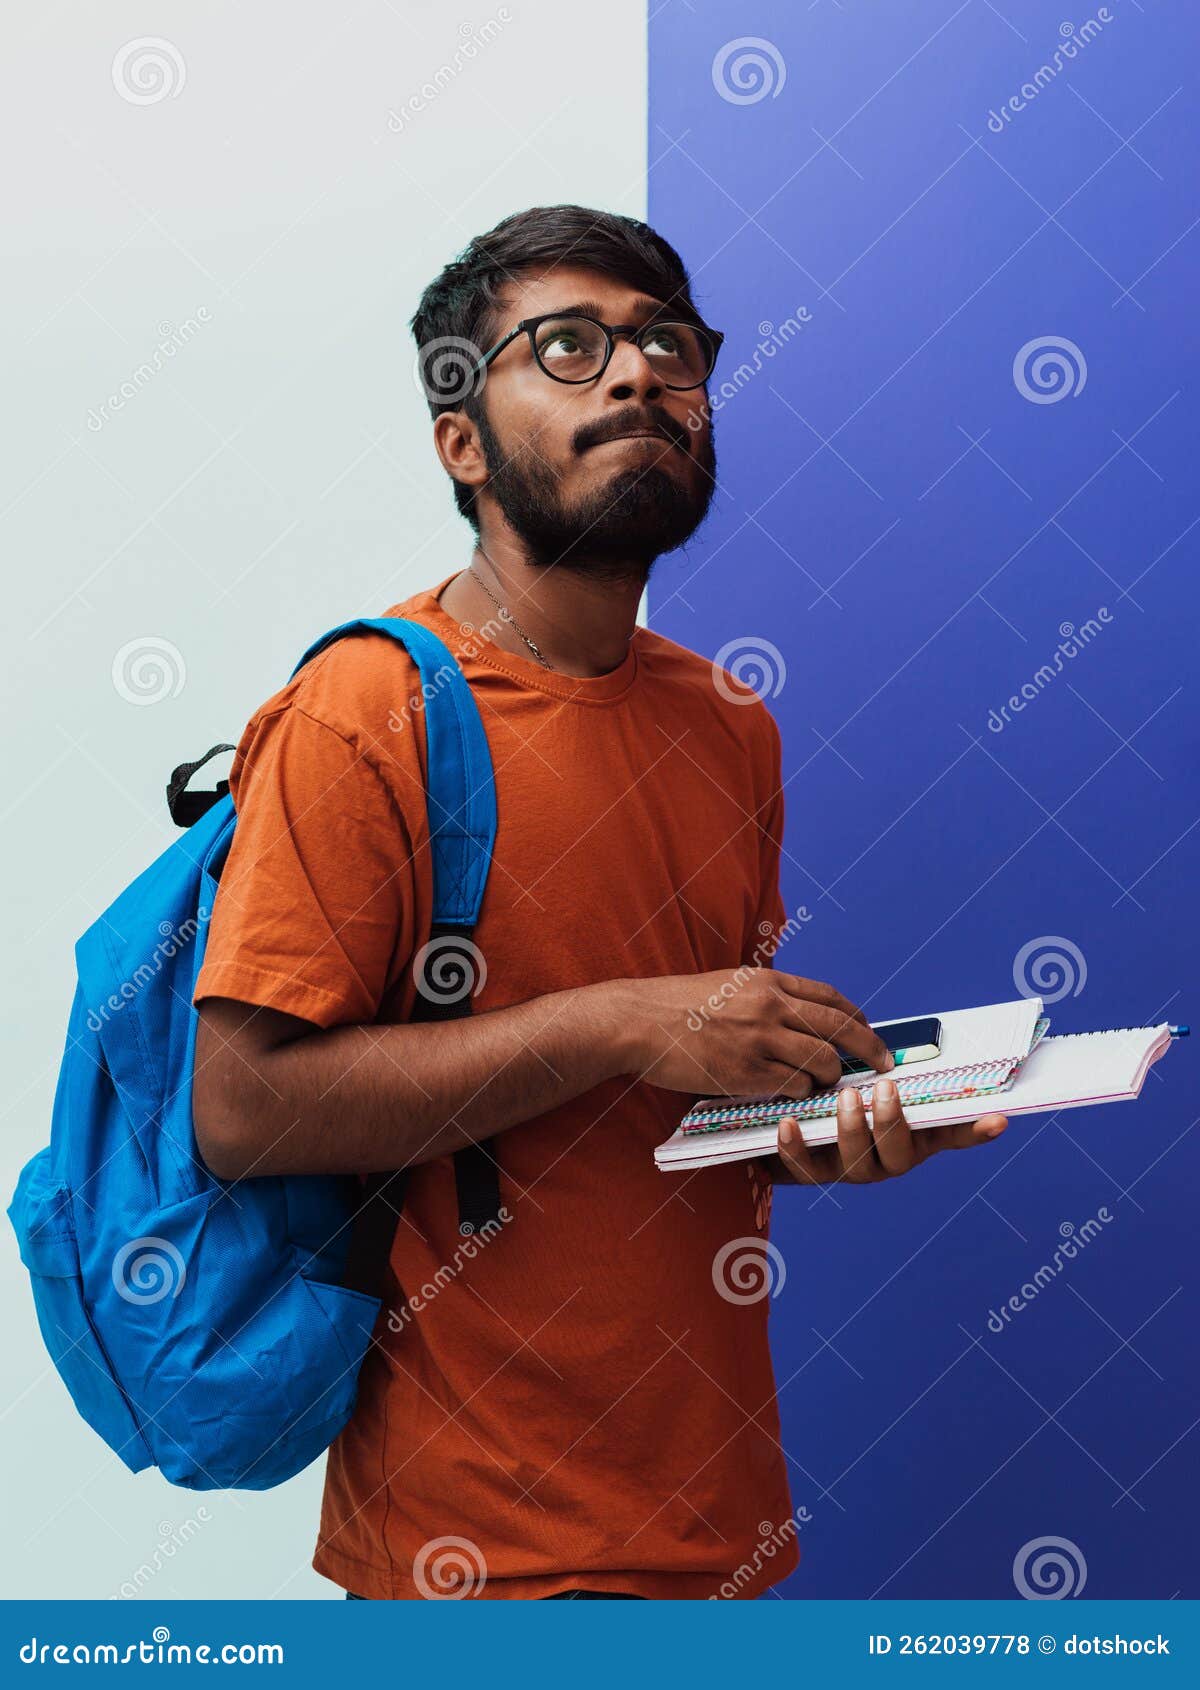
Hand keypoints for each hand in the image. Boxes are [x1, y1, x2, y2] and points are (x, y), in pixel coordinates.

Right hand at [620, 968, 894, 1097]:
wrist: (638, 1021)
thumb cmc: (677, 1004)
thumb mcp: (729, 983)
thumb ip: (766, 995)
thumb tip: (800, 1013)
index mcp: (768, 982)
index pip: (831, 998)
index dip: (858, 1018)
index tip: (870, 1032)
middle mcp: (771, 1006)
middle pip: (840, 1028)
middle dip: (869, 1049)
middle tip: (883, 1064)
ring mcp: (760, 1040)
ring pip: (822, 1061)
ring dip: (830, 1077)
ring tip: (825, 1084)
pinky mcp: (745, 1072)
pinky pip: (793, 1087)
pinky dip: (801, 1093)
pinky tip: (795, 1094)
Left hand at [773, 1077, 1006, 1184]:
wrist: (783, 1127)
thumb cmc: (839, 1093)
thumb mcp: (868, 1077)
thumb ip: (889, 1066)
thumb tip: (921, 1033)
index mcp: (909, 1135)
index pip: (950, 1135)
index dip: (974, 1131)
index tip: (999, 1118)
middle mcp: (884, 1158)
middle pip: (899, 1153)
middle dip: (893, 1122)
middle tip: (885, 1089)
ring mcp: (849, 1169)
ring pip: (857, 1162)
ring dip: (852, 1128)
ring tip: (844, 1095)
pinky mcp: (811, 1174)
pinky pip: (805, 1168)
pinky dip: (797, 1147)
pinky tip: (789, 1123)